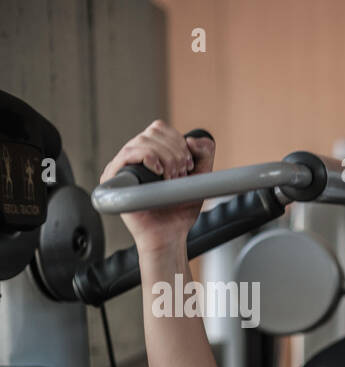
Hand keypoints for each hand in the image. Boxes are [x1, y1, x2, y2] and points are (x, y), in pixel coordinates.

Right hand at [99, 120, 215, 255]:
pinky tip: (159, 172)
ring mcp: (123, 166)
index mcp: (150, 153)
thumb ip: (204, 156)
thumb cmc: (179, 209)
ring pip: (143, 141)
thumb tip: (193, 139)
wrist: (169, 234)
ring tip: (172, 179)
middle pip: (152, 132)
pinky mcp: (113, 178)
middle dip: (174, 152)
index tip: (188, 165)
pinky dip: (148, 157)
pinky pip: (128, 154)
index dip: (178, 141)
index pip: (160, 128)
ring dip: (165, 158)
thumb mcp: (199, 179)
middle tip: (181, 175)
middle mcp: (134, 156)